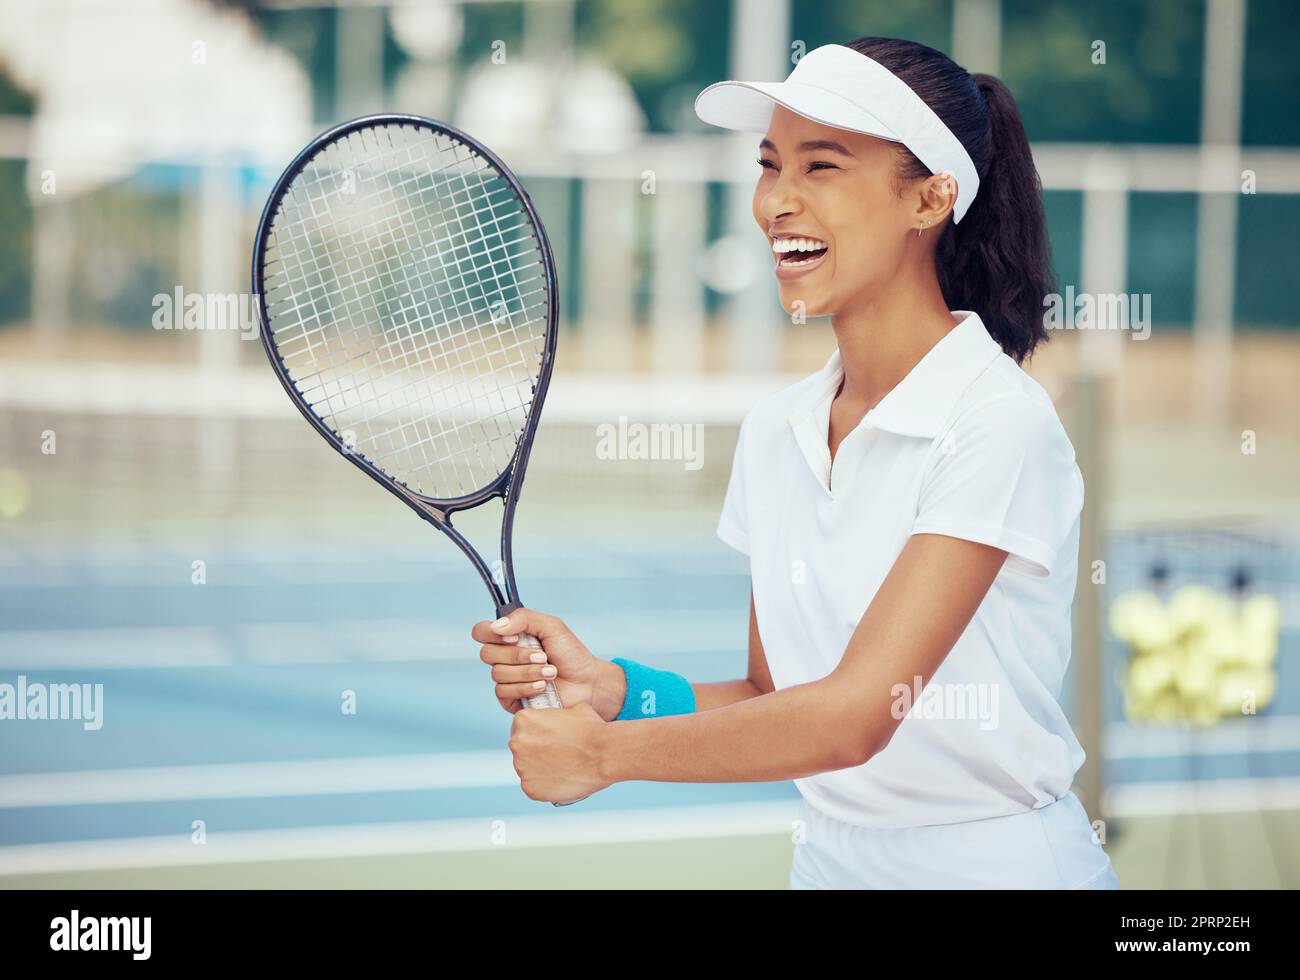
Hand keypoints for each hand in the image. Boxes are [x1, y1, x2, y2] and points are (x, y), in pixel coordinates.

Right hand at [472, 607, 606, 713]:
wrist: (587, 683)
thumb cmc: (571, 654)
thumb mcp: (551, 626)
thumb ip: (523, 618)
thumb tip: (496, 626)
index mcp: (510, 637)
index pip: (481, 631)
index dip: (491, 634)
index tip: (514, 637)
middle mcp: (505, 657)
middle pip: (487, 654)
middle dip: (518, 655)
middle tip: (543, 656)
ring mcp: (507, 679)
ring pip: (497, 674)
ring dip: (528, 672)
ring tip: (551, 672)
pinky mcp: (511, 699)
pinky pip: (503, 692)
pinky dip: (525, 687)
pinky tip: (543, 687)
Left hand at [509, 702, 610, 802]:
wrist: (603, 754)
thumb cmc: (591, 729)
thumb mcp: (573, 709)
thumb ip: (557, 714)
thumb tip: (561, 716)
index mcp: (522, 720)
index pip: (521, 728)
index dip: (536, 733)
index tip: (549, 739)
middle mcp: (516, 743)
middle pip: (521, 748)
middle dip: (536, 752)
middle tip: (556, 755)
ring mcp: (521, 767)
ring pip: (527, 769)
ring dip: (540, 769)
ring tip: (561, 768)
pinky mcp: (529, 788)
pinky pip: (533, 787)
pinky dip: (545, 786)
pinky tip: (561, 780)